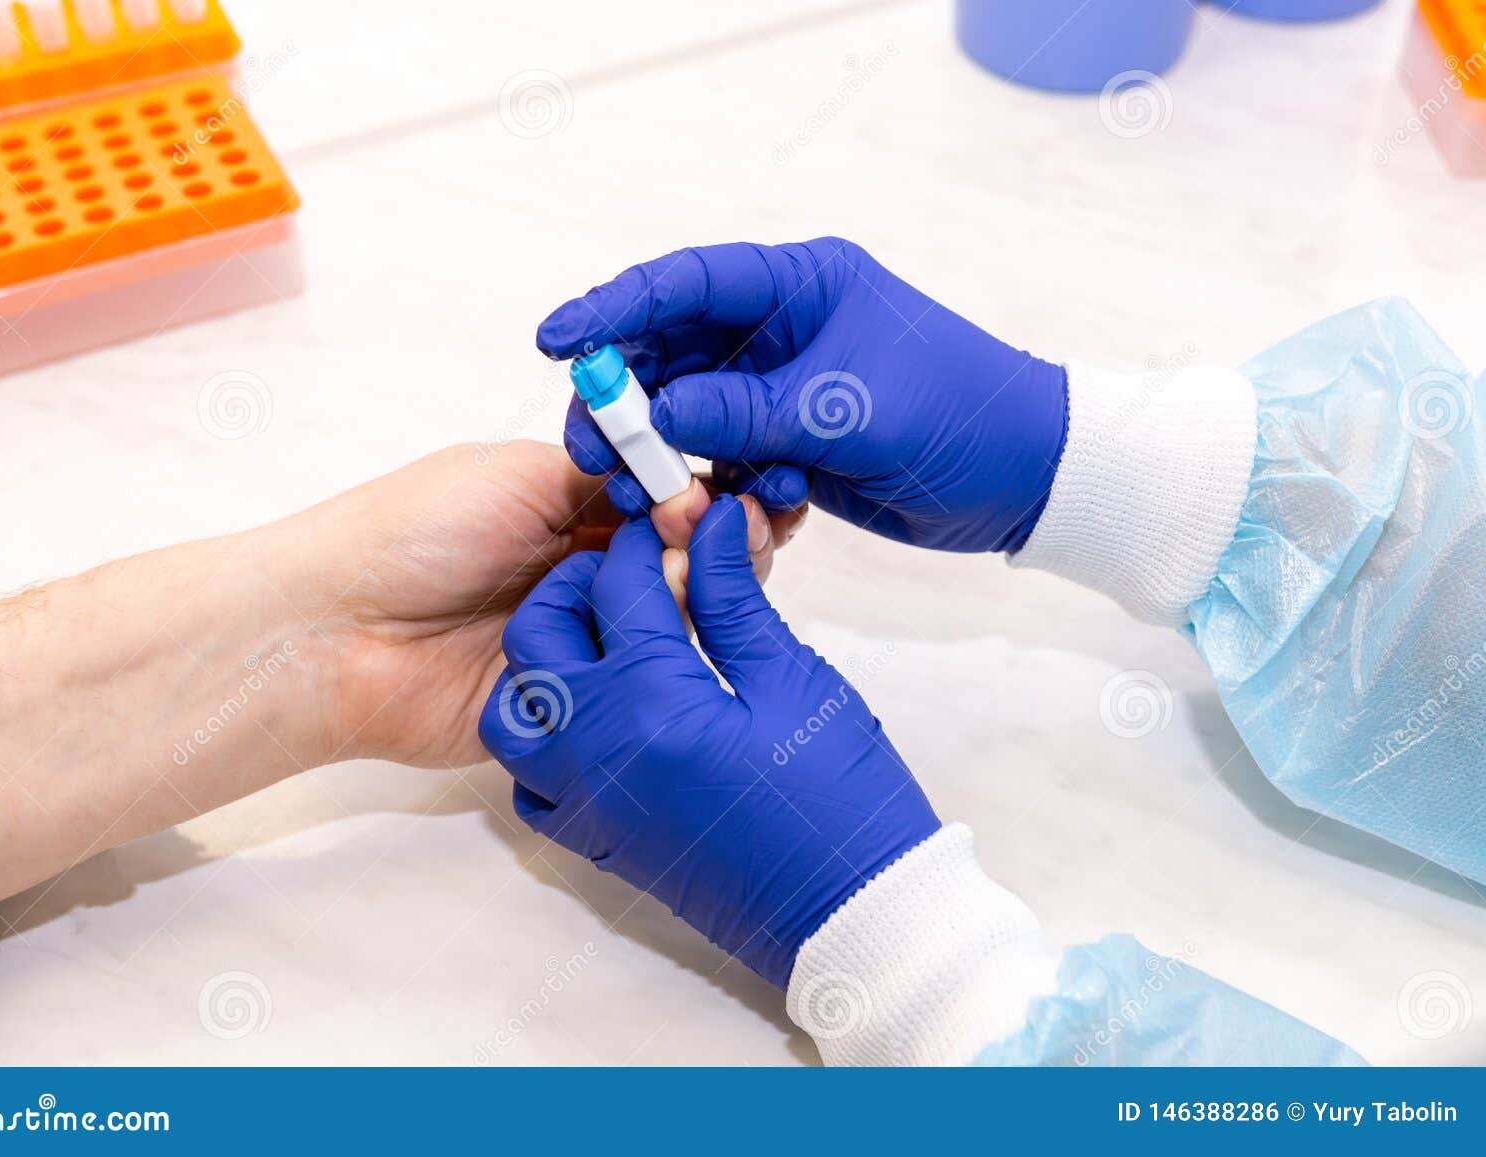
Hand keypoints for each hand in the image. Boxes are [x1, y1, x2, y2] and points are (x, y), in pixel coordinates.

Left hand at [301, 441, 799, 767]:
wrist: (339, 631)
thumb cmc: (416, 533)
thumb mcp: (521, 474)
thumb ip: (612, 474)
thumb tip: (693, 485)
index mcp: (572, 508)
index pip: (668, 500)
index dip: (710, 498)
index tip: (744, 494)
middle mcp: (586, 574)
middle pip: (684, 562)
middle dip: (720, 543)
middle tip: (738, 533)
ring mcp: (586, 641)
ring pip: (675, 623)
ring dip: (692, 593)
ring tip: (679, 576)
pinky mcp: (580, 705)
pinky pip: (642, 689)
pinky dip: (666, 660)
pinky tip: (670, 636)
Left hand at [476, 496, 941, 984]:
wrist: (849, 917)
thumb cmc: (838, 799)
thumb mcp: (792, 681)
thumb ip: (734, 599)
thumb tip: (712, 524)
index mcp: (653, 701)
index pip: (621, 585)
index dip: (647, 536)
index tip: (675, 519)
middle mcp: (597, 750)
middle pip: (543, 633)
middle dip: (581, 585)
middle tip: (634, 573)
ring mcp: (585, 800)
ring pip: (518, 707)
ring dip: (550, 661)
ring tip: (609, 645)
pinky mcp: (592, 838)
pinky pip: (531, 778)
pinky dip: (548, 736)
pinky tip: (603, 717)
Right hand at [538, 237, 1067, 552]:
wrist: (1028, 478)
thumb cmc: (958, 414)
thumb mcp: (847, 408)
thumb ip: (746, 411)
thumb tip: (656, 417)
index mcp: (799, 285)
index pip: (684, 285)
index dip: (612, 309)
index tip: (556, 343)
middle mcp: (782, 330)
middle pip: (671, 355)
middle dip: (628, 404)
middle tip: (593, 452)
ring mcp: (784, 391)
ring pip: (692, 420)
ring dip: (670, 462)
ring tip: (657, 504)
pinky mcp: (792, 446)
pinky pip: (727, 465)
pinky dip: (721, 492)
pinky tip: (747, 513)